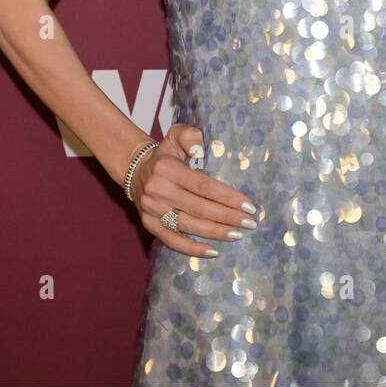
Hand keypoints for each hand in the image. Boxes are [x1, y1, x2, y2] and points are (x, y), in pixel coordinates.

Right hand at [130, 123, 258, 257]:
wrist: (135, 169)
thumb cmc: (166, 153)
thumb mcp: (176, 135)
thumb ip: (190, 135)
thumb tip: (200, 150)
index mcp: (167, 168)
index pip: (203, 185)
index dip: (227, 196)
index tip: (248, 205)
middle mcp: (157, 190)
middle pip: (198, 207)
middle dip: (227, 217)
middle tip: (250, 223)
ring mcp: (152, 210)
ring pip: (187, 225)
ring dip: (215, 233)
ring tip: (237, 235)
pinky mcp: (148, 224)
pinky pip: (171, 240)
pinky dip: (191, 248)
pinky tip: (212, 251)